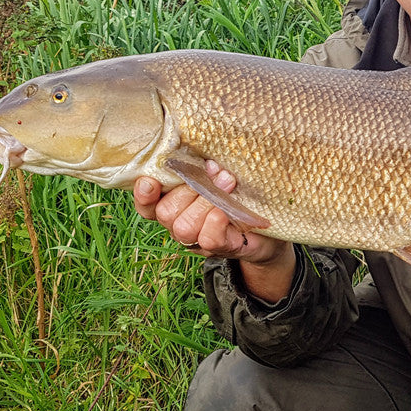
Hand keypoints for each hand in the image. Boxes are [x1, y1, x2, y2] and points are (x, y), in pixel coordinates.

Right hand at [133, 161, 294, 301]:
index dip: (143, 194)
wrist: (267, 228)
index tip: (150, 180)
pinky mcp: (221, 248)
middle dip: (189, 189)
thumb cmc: (238, 195)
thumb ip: (207, 169)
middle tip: (217, 173)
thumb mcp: (220, 177)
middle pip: (165, 212)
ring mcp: (198, 240)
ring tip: (229, 184)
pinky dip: (215, 222)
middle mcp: (180, 225)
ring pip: (184, 227)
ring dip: (206, 202)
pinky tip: (225, 211)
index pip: (147, 205)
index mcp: (175, 205)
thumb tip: (208, 162)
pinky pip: (207, 239)